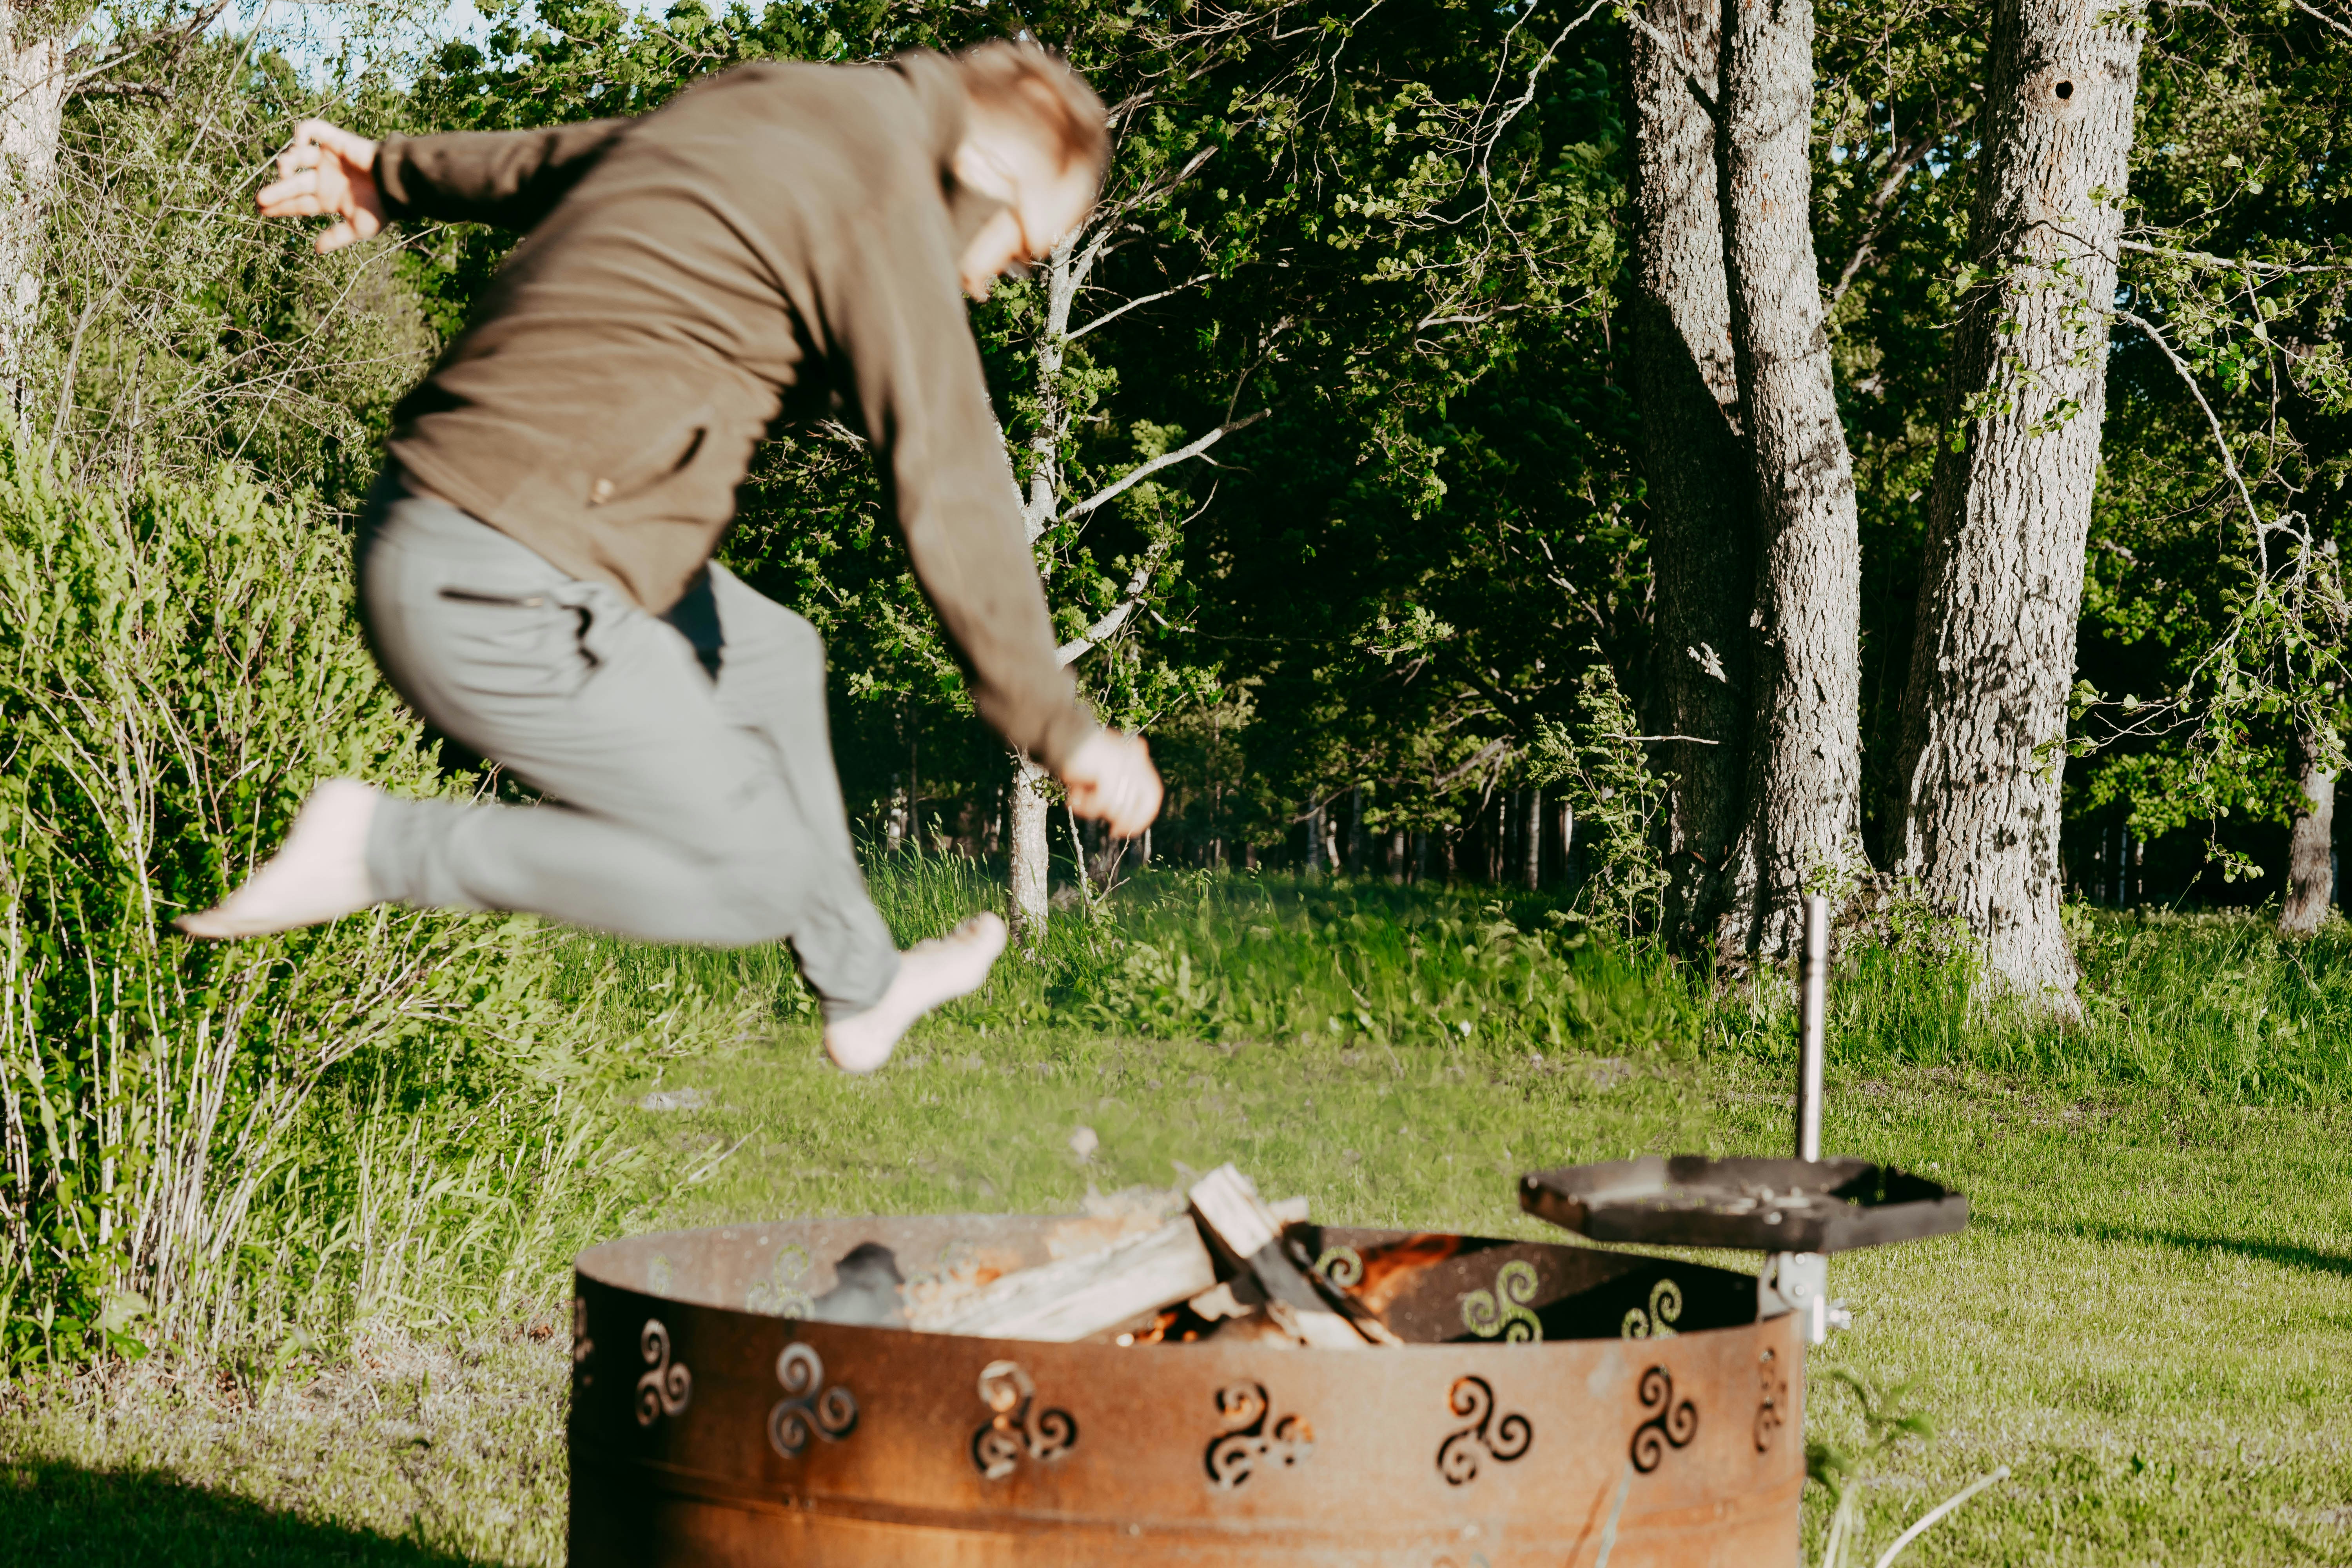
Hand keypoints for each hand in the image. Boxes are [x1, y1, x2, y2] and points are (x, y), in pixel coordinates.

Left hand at [257, 119, 385, 252]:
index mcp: (329, 198)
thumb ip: (337, 237)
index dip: (281, 206)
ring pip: (298, 157)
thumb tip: (316, 250)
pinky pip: (312, 130)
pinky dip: (301, 133)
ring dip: (287, 163)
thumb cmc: (383, 207)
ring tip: (286, 172)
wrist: (397, 183)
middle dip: (276, 191)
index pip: (299, 202)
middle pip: (293, 183)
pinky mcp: (334, 140)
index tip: (262, 211)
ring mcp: (328, 158)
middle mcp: (325, 178)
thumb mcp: (360, 227)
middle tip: (260, 199)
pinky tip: (297, 144)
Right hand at [1061, 730, 1161, 837]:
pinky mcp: (1108, 766)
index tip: (1122, 830)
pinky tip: (1074, 798)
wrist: (1059, 730)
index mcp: (1138, 760)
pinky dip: (1087, 806)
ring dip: (1094, 810)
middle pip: (1137, 805)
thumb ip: (1114, 794)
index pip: (1152, 796)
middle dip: (1120, 820)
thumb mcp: (1100, 778)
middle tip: (1111, 829)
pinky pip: (1103, 801)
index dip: (1142, 818)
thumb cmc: (1077, 758)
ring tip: (1077, 799)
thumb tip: (1120, 826)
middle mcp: (1135, 759)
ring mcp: (1124, 762)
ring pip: (1117, 807)